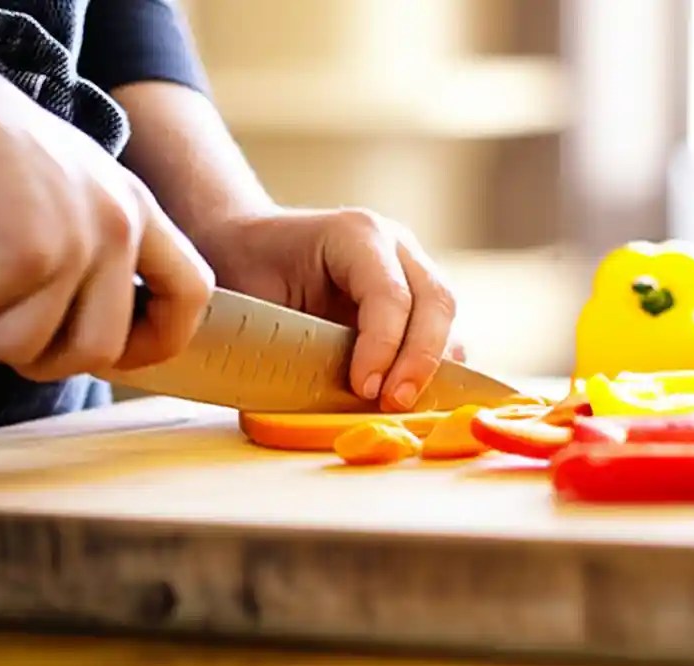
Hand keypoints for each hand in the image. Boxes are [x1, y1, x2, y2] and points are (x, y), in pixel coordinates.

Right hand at [0, 64, 214, 380]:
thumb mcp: (68, 186)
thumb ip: (93, 246)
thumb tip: (93, 333)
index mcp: (136, 210)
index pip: (191, 292)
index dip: (160, 340)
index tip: (116, 356)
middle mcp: (117, 227)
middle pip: (102, 347)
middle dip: (43, 361)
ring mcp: (74, 242)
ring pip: (29, 346)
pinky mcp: (23, 256)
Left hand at [200, 207, 463, 410]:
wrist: (251, 244)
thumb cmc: (249, 270)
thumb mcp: (260, 301)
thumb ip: (296, 343)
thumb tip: (328, 400)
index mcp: (354, 233)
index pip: (389, 293)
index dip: (384, 346)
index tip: (365, 389)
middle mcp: (394, 243)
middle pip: (434, 301)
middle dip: (420, 359)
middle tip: (393, 404)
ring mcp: (411, 265)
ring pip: (445, 315)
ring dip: (432, 365)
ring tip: (400, 404)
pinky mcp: (416, 293)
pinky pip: (441, 329)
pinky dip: (433, 364)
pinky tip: (412, 393)